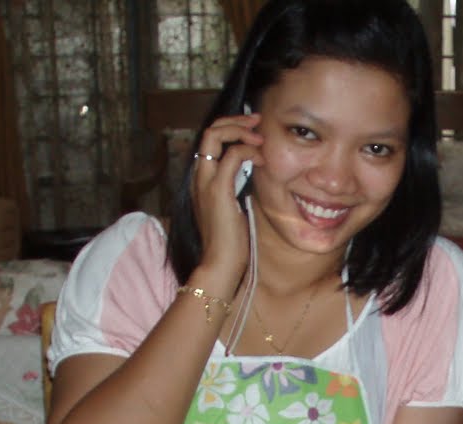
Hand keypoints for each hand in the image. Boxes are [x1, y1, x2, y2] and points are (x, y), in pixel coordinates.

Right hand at [189, 112, 262, 284]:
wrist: (220, 263)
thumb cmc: (230, 242)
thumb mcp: (233, 206)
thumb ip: (237, 185)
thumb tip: (253, 170)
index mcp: (201, 179)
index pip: (210, 140)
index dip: (231, 128)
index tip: (252, 129)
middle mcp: (199, 175)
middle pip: (210, 130)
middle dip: (235, 120)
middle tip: (257, 121)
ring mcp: (205, 181)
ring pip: (216, 135)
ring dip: (241, 130)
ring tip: (260, 137)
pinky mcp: (218, 189)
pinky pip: (232, 155)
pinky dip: (249, 151)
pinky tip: (263, 159)